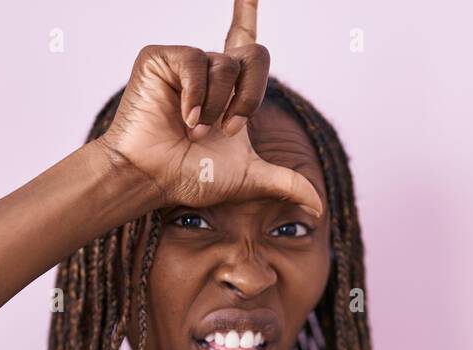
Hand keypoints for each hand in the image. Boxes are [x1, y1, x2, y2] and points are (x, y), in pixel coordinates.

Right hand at [96, 0, 323, 219]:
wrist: (153, 179)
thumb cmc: (190, 176)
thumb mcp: (249, 179)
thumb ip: (286, 183)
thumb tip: (320, 208)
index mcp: (230, 89)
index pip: (245, 38)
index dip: (246, 9)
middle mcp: (210, 70)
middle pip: (255, 56)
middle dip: (250, 97)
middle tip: (230, 130)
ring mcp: (185, 62)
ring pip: (225, 65)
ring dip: (216, 107)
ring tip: (194, 131)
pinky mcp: (161, 58)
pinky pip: (195, 62)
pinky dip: (196, 96)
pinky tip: (183, 118)